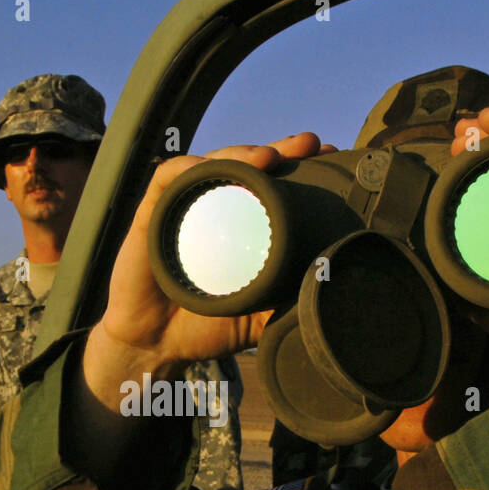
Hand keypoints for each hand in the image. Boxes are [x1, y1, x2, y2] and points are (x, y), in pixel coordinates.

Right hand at [87, 133, 332, 394]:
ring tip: (268, 157)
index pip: (276, 185)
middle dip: (282, 149)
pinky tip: (207, 166)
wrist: (157, 345)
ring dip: (241, 153)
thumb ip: (289, 303)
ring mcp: (186, 206)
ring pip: (214, 163)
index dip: (303, 168)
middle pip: (250, 165)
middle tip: (309, 144)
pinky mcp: (153, 211)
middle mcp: (218, 208)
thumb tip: (335, 297)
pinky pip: (169, 177)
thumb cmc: (207, 326)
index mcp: (246, 225)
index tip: (330, 159)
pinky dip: (189, 167)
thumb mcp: (260, 317)